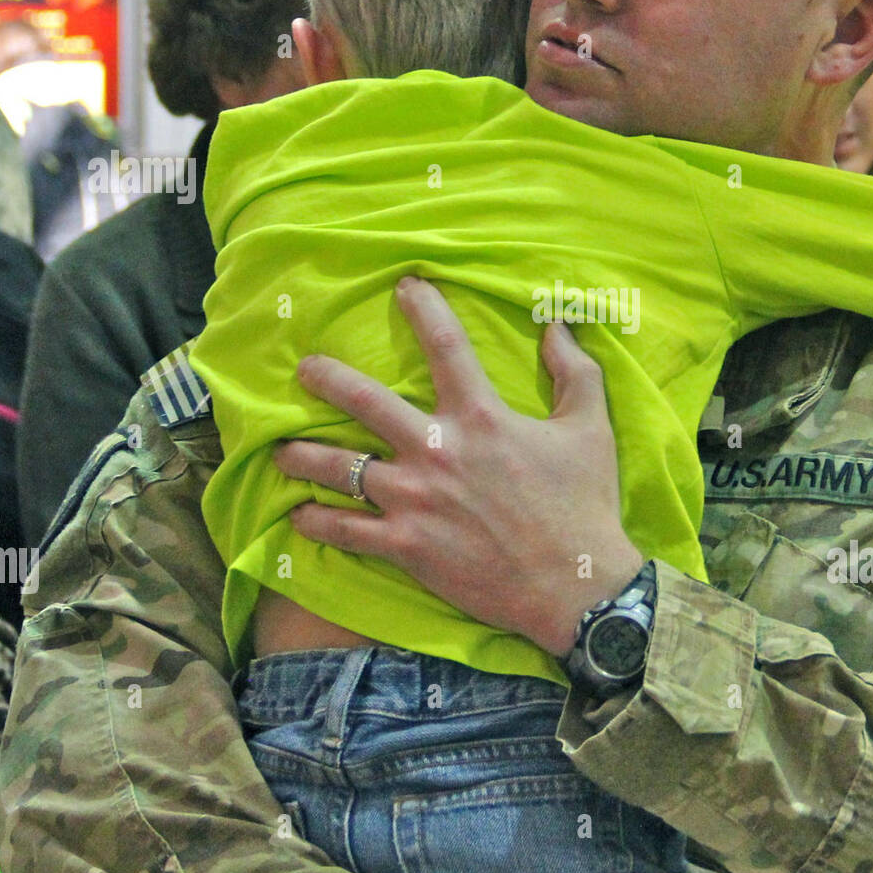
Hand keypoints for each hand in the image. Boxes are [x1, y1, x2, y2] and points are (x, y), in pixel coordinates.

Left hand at [274, 277, 644, 656]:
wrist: (574, 586)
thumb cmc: (584, 504)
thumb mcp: (591, 427)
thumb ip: (574, 371)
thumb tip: (557, 326)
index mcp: (480, 416)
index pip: (446, 346)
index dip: (423, 308)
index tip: (404, 286)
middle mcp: (437, 450)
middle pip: (365, 401)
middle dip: (327, 379)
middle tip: (303, 370)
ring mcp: (414, 500)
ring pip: (340, 467)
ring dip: (303, 456)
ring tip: (281, 452)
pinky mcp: (405, 546)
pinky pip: (345, 530)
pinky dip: (316, 522)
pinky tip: (297, 515)